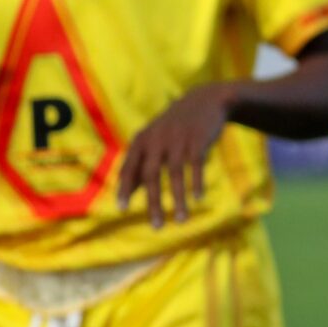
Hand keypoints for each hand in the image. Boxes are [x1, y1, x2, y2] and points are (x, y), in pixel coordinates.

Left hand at [117, 83, 235, 229]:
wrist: (205, 100)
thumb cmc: (175, 127)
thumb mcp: (154, 140)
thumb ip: (139, 163)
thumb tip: (125, 192)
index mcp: (143, 140)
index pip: (130, 168)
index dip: (125, 188)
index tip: (122, 210)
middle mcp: (158, 139)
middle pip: (151, 176)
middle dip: (154, 203)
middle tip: (156, 226)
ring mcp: (178, 139)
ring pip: (175, 174)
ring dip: (178, 200)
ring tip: (181, 220)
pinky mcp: (198, 140)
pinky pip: (196, 165)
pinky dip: (197, 183)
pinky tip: (198, 199)